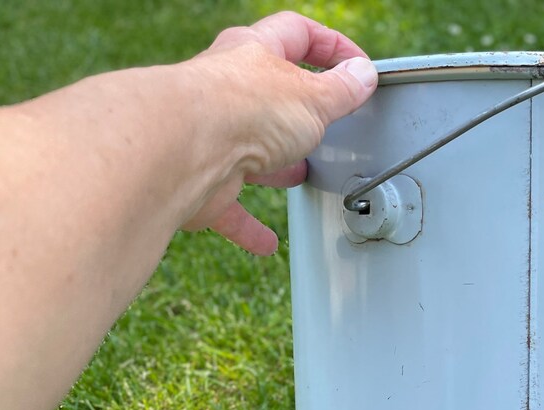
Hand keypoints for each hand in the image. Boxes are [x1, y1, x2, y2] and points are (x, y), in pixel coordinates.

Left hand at [180, 12, 377, 254]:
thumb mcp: (312, 98)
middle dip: (299, 111)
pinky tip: (265, 241)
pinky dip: (248, 224)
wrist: (181, 149)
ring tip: (295, 174)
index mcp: (254, 53)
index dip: (330, 44)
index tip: (355, 66)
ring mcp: (211, 134)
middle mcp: (227, 89)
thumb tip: (362, 76)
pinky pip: (228, 205)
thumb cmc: (239, 110)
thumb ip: (341, 90)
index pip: (297, 33)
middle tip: (323, 123)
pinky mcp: (201, 179)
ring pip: (247, 148)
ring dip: (273, 164)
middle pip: (268, 94)